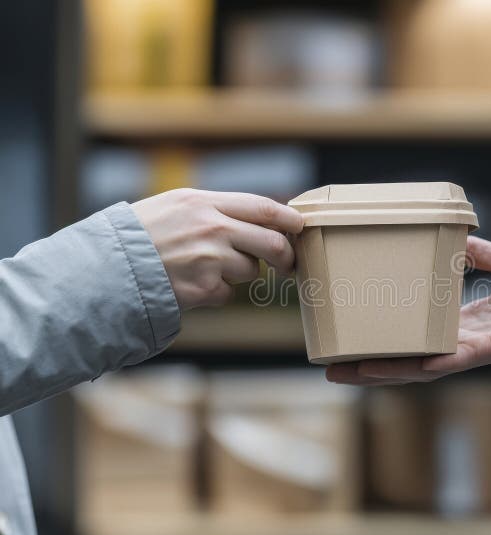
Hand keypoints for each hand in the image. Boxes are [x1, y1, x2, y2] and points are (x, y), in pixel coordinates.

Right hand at [132, 188, 302, 310]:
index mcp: (204, 202)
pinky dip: (216, 293)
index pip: (262, 207)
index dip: (288, 218)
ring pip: (251, 270)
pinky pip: (227, 293)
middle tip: (287, 265)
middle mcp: (211, 228)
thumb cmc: (142, 235)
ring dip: (239, 274)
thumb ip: (215, 210)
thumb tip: (259, 218)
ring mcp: (208, 259)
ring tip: (206, 268)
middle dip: (285, 256)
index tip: (301, 226)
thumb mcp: (176, 207)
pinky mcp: (203, 288)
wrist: (106, 267)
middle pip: (271, 243)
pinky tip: (191, 285)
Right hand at [326, 236, 490, 384]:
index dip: (388, 336)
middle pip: (408, 358)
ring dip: (378, 372)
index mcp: (468, 320)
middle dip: (370, 364)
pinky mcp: (485, 352)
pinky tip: (378, 369)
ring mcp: (471, 351)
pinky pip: (440, 365)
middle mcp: (463, 341)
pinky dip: (408, 368)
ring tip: (341, 373)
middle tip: (331, 365)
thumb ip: (480, 253)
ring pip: (415, 368)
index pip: (418, 333)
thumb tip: (456, 236)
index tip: (357, 334)